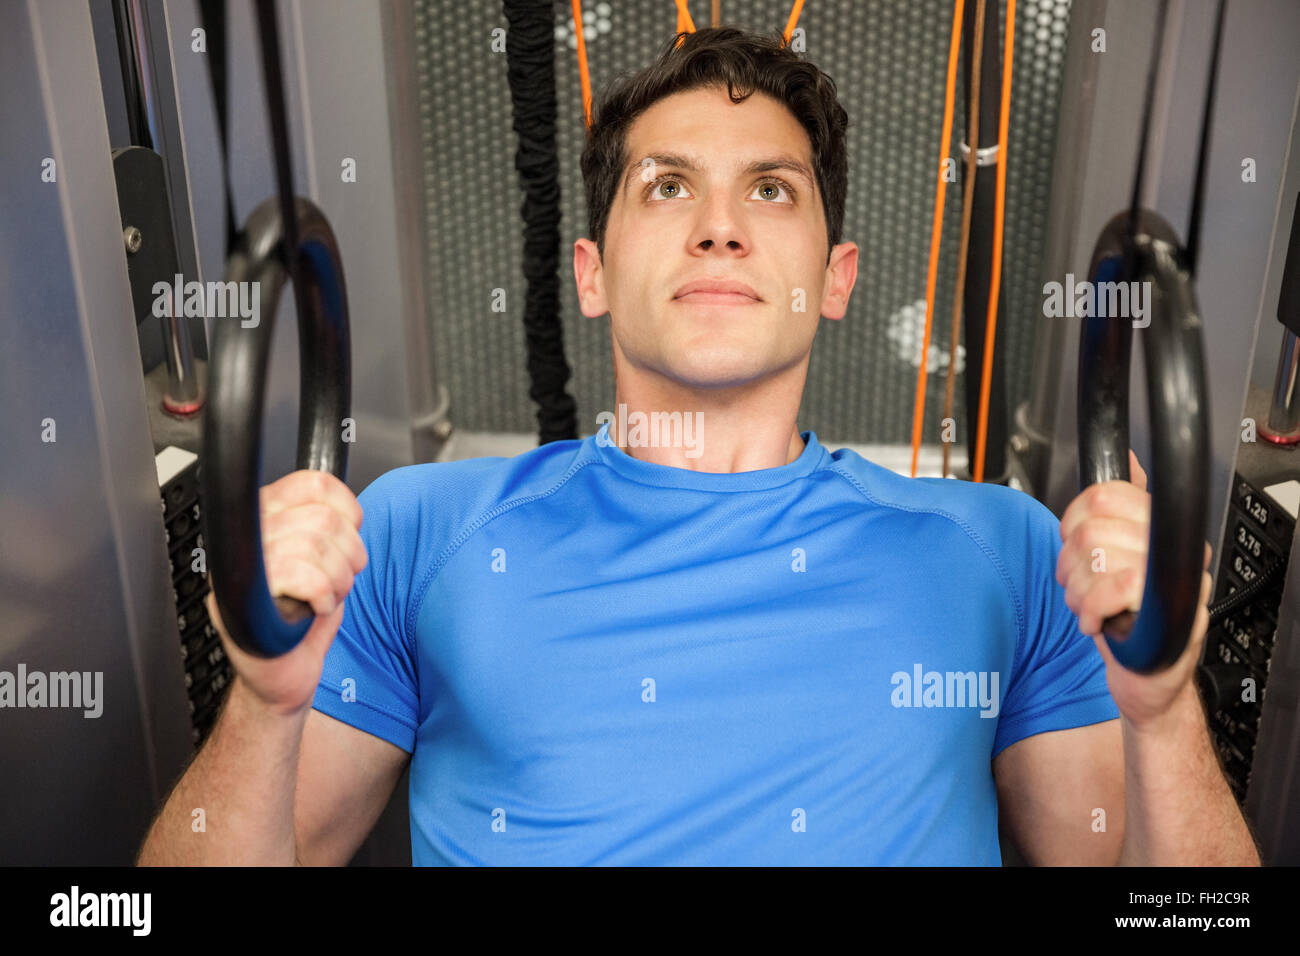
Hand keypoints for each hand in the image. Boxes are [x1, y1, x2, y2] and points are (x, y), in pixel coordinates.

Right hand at [205, 470, 367, 716]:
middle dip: (349, 554)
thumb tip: (351, 509)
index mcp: (264, 520)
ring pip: (313, 544)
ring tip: (327, 595)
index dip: (346, 507)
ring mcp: (240, 570)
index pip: (311, 483)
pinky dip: (323, 595)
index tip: (352, 530)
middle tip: (341, 578)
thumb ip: (329, 532)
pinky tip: (315, 608)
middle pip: (321, 518)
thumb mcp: (323, 565)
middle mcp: (246, 539)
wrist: (282, 676)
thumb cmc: (300, 621)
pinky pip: (300, 574)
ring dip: (338, 578)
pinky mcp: (243, 601)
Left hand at [1056, 449, 1213, 730]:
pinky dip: (1091, 610)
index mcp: (1163, 531)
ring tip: (1088, 605)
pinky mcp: (1168, 615)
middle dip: (1070, 563)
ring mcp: (1175, 584)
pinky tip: (1095, 623)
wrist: (1149, 681)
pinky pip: (1117, 588)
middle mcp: (1175, 553)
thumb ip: (1118, 514)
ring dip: (1078, 590)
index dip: (1075, 520)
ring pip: (1100, 557)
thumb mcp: (1117, 561)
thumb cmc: (1130, 622)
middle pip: (1093, 529)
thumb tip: (1125, 461)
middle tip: (1080, 585)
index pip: (1108, 494)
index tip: (1074, 543)